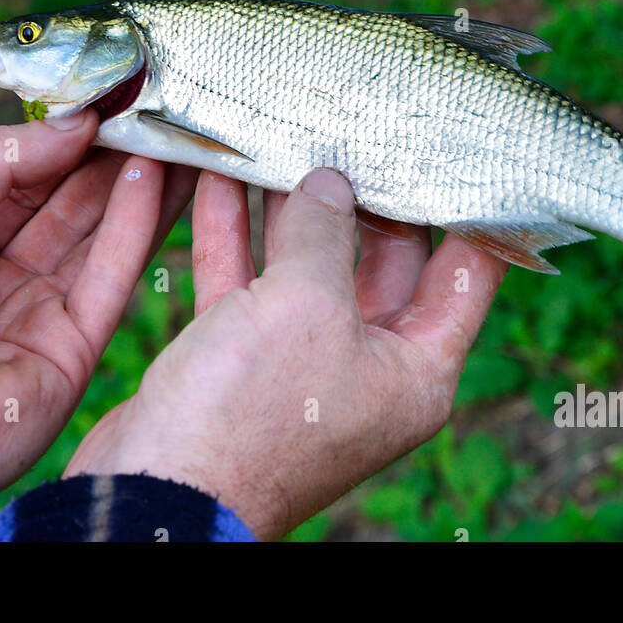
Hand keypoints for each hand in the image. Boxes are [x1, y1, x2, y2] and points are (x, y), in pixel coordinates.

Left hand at [0, 109, 195, 539]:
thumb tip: (75, 123)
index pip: (25, 176)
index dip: (66, 137)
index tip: (109, 96)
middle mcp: (0, 276)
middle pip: (71, 204)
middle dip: (113, 155)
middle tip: (158, 106)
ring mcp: (38, 315)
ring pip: (101, 237)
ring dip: (139, 184)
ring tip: (175, 129)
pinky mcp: (72, 354)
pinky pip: (109, 280)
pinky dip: (135, 228)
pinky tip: (154, 179)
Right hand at [63, 168, 506, 539]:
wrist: (154, 495)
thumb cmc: (246, 419)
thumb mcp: (305, 307)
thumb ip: (324, 233)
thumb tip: (329, 183)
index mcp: (415, 368)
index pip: (467, 272)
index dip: (468, 208)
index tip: (461, 148)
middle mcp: (368, 367)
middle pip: (382, 262)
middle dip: (364, 194)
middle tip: (357, 127)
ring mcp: (303, 365)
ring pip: (306, 268)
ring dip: (289, 207)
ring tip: (285, 136)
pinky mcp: (242, 362)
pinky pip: (248, 284)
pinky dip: (234, 235)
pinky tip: (220, 176)